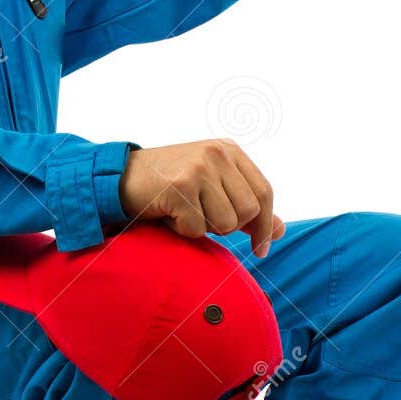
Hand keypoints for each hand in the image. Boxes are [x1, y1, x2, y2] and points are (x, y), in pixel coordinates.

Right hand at [118, 139, 284, 257]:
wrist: (119, 178)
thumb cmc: (169, 186)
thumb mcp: (212, 189)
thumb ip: (246, 207)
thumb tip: (281, 231)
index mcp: (229, 150)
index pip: (264, 192)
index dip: (265, 225)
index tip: (260, 249)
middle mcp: (217, 154)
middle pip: (248, 211)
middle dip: (228, 226)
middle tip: (202, 218)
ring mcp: (199, 168)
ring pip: (225, 222)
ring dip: (204, 228)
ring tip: (184, 212)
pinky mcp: (180, 186)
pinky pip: (197, 229)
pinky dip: (182, 230)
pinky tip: (169, 214)